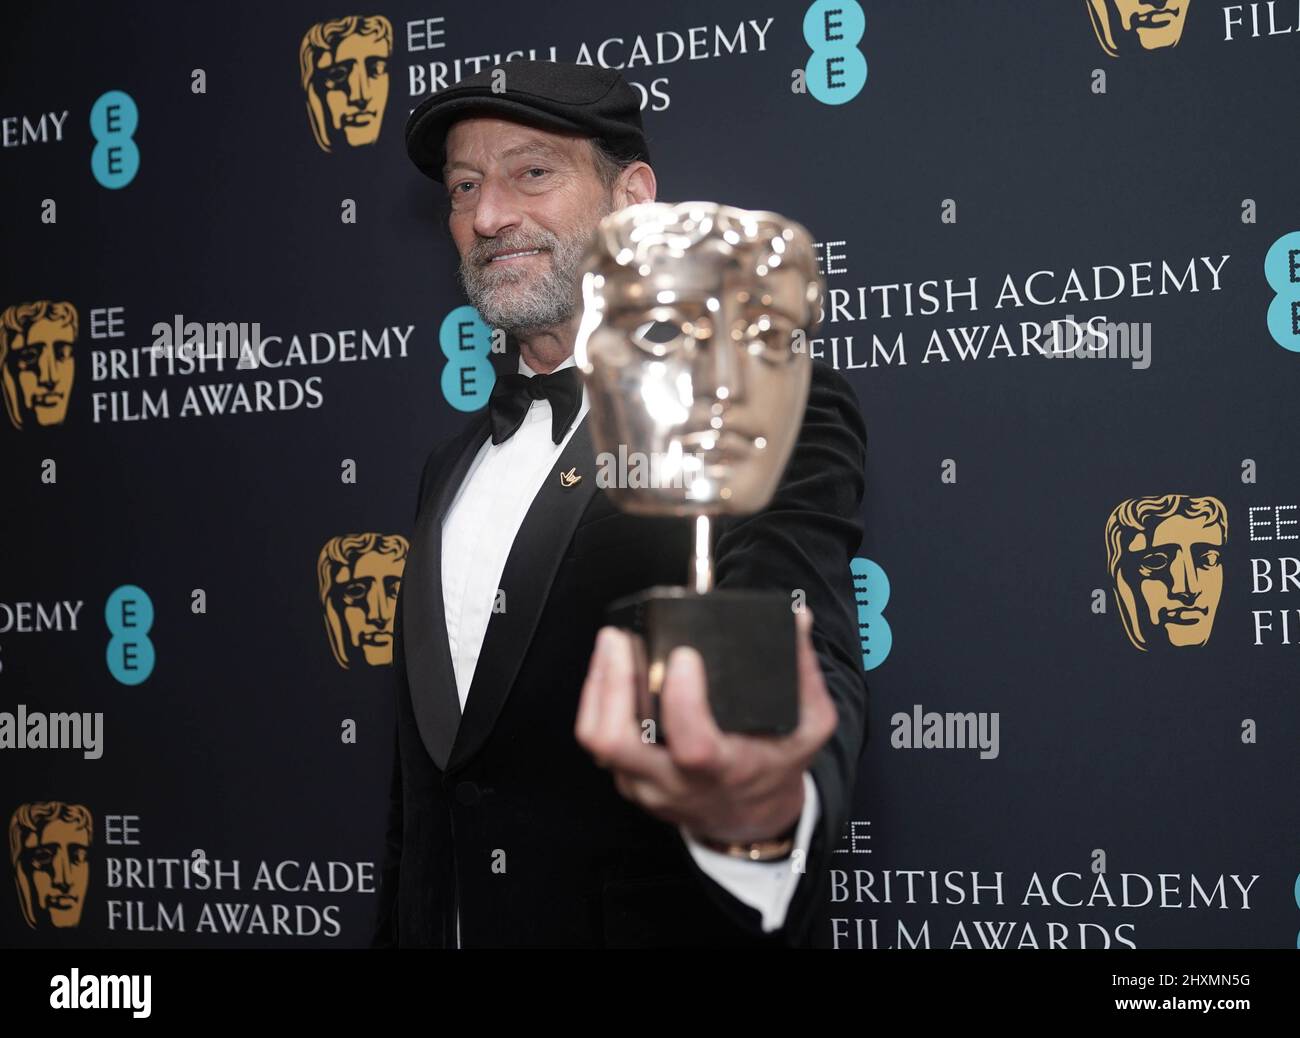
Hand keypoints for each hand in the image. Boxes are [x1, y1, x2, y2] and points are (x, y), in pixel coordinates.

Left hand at [574, 607, 836, 844]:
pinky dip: (597, 698)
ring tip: (611, 643)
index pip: (693, 747)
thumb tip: (796, 617)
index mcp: (725, 771)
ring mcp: (644, 784)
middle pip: (618, 745)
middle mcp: (675, 784)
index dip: (682, 700)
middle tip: (620, 638)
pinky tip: (607, 667)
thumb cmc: (775, 765)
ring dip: (598, 685)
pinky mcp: (626, 778)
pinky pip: (598, 740)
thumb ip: (804, 673)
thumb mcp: (808, 727)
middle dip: (612, 684)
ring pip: (598, 740)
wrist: (749, 819)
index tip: (684, 655)